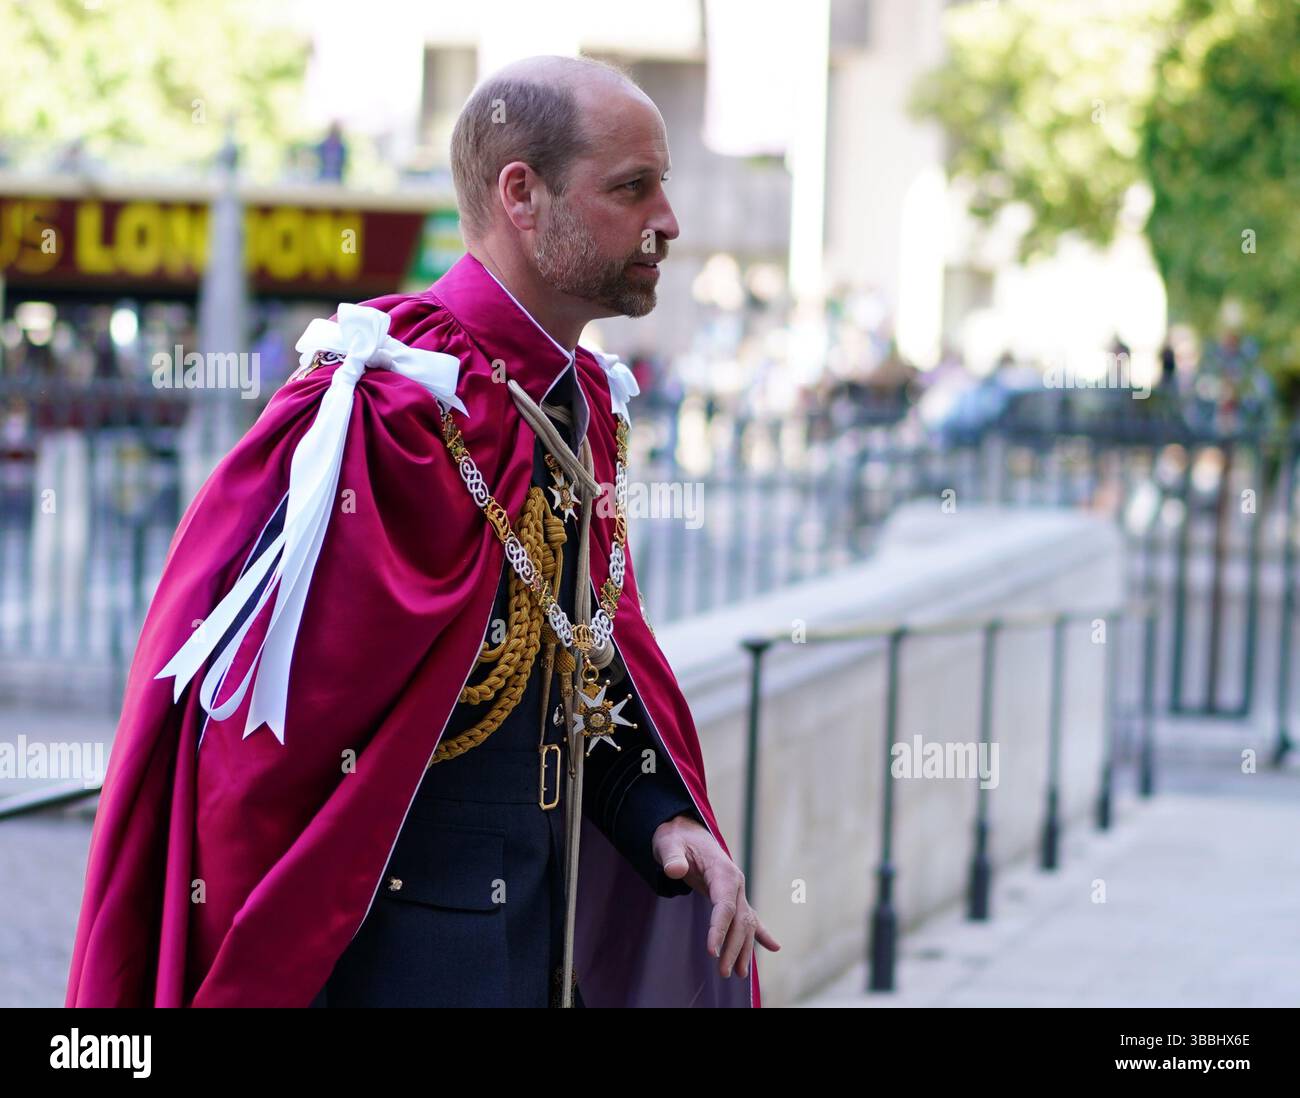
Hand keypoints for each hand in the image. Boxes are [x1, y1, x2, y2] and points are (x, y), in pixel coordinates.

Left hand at [652, 814, 780, 979]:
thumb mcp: (669, 844)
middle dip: (732, 947)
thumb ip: (672, 857)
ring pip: (746, 923)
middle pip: (739, 920)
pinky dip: (762, 933)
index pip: (724, 905)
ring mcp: (737, 890)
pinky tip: (773, 947)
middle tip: (723, 971)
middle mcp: (735, 882)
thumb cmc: (676, 840)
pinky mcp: (733, 896)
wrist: (685, 832)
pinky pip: (750, 917)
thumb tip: (675, 870)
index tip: (712, 951)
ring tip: (738, 973)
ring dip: (743, 948)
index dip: (719, 929)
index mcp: (723, 871)